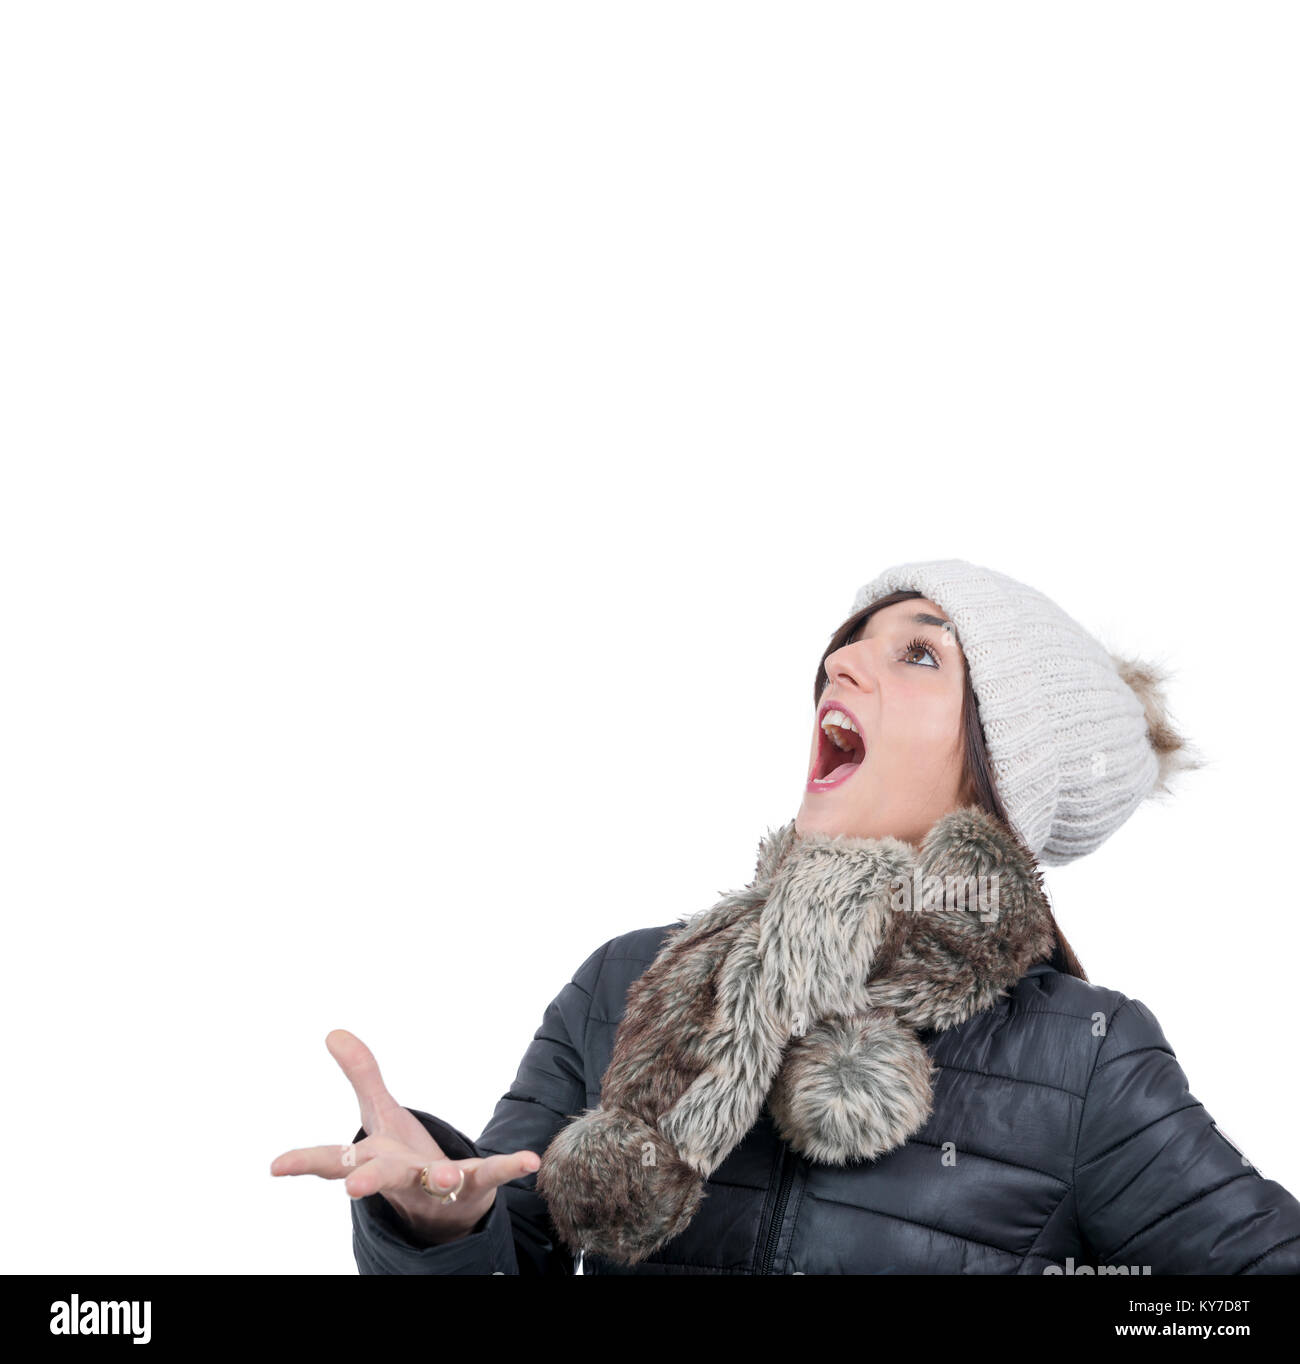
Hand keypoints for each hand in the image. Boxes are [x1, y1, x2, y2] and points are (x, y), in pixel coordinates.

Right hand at [270, 1028, 540, 1243]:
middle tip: (352, 1186)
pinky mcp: (474, 1187)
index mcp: (375, 1160)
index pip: (332, 1162)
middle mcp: (402, 1178)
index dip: (304, 1161)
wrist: (443, 1212)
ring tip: (446, 1178)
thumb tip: (333, 1031)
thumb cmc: (404, 1160)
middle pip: (382, 1177)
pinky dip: (510, 1168)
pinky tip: (531, 1161)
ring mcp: (437, 1187)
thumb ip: (362, 1075)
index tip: (275, 1166)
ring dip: (439, 1180)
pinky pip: (492, 1176)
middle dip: (367, 1179)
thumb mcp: (382, 1114)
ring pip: (435, 1183)